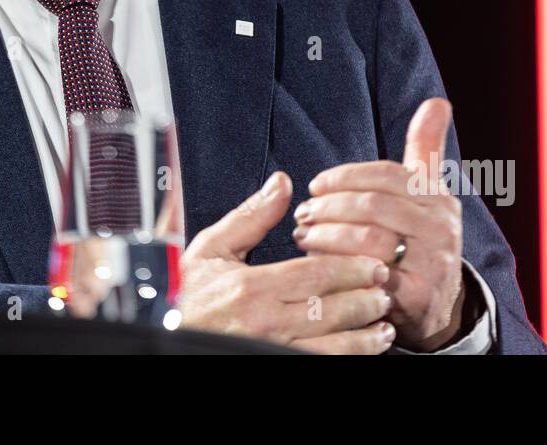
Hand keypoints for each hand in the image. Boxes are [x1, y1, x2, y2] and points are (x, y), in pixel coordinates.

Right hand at [177, 171, 397, 353]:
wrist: (161, 331)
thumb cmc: (184, 293)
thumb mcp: (211, 248)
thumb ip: (251, 217)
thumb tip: (282, 184)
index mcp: (251, 286)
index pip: (315, 275)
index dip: (350, 269)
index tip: (373, 263)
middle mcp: (264, 321)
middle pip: (330, 308)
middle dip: (364, 298)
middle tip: (385, 286)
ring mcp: (269, 346)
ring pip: (330, 343)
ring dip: (364, 334)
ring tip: (384, 324)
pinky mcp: (270, 361)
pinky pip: (319, 362)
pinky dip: (347, 356)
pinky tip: (363, 350)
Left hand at [293, 98, 466, 351]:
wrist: (439, 303)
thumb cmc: (419, 236)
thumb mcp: (427, 193)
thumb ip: (426, 147)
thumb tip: (437, 101)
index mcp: (439, 197)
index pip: (385, 174)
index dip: (345, 177)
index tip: (315, 185)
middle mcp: (442, 228)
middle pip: (373, 206)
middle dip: (330, 207)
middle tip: (302, 213)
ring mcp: (434, 263)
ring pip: (368, 240)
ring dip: (326, 236)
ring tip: (304, 235)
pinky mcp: (420, 297)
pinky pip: (368, 275)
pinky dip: (337, 267)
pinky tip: (318, 264)